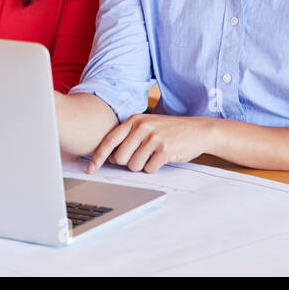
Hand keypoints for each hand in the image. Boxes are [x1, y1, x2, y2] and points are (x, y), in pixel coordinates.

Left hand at [87, 113, 213, 174]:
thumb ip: (129, 136)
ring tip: (153, 155)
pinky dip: (154, 168)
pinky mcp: (164, 150)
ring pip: (133, 165)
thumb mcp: (148, 125)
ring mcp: (153, 138)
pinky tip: (163, 158)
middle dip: (127, 163)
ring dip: (142, 166)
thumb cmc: (170, 130)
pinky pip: (149, 169)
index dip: (98, 157)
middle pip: (119, 158)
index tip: (91, 169)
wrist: (198, 130)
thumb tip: (109, 157)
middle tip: (140, 157)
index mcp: (135, 120)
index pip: (109, 140)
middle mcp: (142, 127)